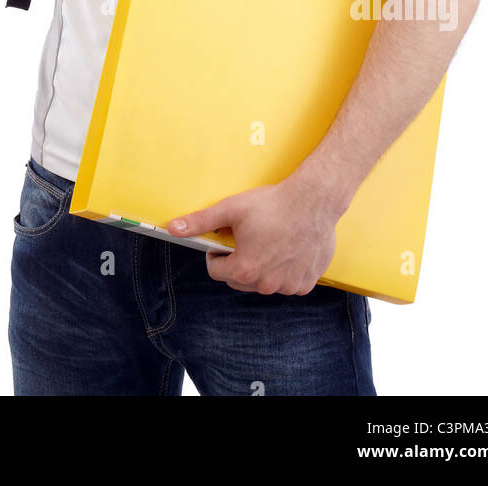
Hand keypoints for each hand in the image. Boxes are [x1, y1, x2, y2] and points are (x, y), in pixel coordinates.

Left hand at [166, 173, 339, 294]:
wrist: (313, 201)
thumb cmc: (273, 205)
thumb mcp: (231, 209)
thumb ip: (200, 222)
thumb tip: (174, 229)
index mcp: (244, 270)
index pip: (216, 271)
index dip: (216, 254)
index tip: (223, 242)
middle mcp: (266, 284)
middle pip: (239, 279)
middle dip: (238, 261)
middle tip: (247, 237)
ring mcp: (288, 286)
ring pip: (263, 281)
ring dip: (262, 267)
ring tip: (268, 241)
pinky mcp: (305, 283)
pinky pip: (287, 282)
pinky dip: (284, 270)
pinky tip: (286, 249)